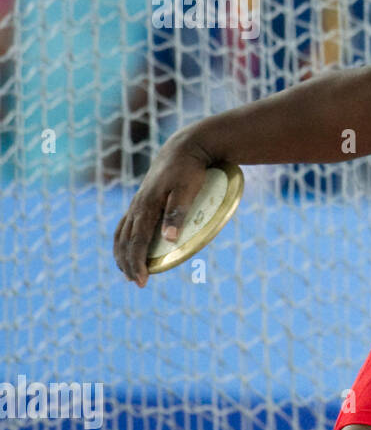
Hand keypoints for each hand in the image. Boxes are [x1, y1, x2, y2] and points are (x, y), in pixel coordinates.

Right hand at [113, 134, 212, 287]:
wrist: (185, 147)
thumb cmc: (190, 169)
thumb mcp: (187, 189)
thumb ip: (177, 213)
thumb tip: (169, 239)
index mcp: (146, 206)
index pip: (137, 242)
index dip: (137, 262)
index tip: (141, 281)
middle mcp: (137, 205)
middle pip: (125, 240)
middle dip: (128, 263)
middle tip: (136, 282)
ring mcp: (137, 202)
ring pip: (122, 232)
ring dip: (122, 253)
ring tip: (127, 270)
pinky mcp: (142, 199)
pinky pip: (126, 223)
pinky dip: (124, 239)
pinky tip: (129, 246)